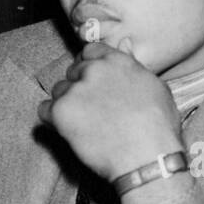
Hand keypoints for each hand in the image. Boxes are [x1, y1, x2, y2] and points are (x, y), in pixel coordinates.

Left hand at [38, 39, 183, 182]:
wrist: (146, 158)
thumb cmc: (158, 129)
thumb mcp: (157, 88)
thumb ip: (133, 65)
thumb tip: (125, 44)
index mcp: (117, 61)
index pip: (90, 52)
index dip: (90, 67)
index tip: (94, 83)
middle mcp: (94, 70)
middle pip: (73, 72)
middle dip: (79, 87)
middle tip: (92, 109)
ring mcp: (75, 90)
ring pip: (59, 91)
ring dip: (67, 104)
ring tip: (85, 124)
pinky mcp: (61, 112)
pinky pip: (44, 110)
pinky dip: (53, 121)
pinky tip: (71, 131)